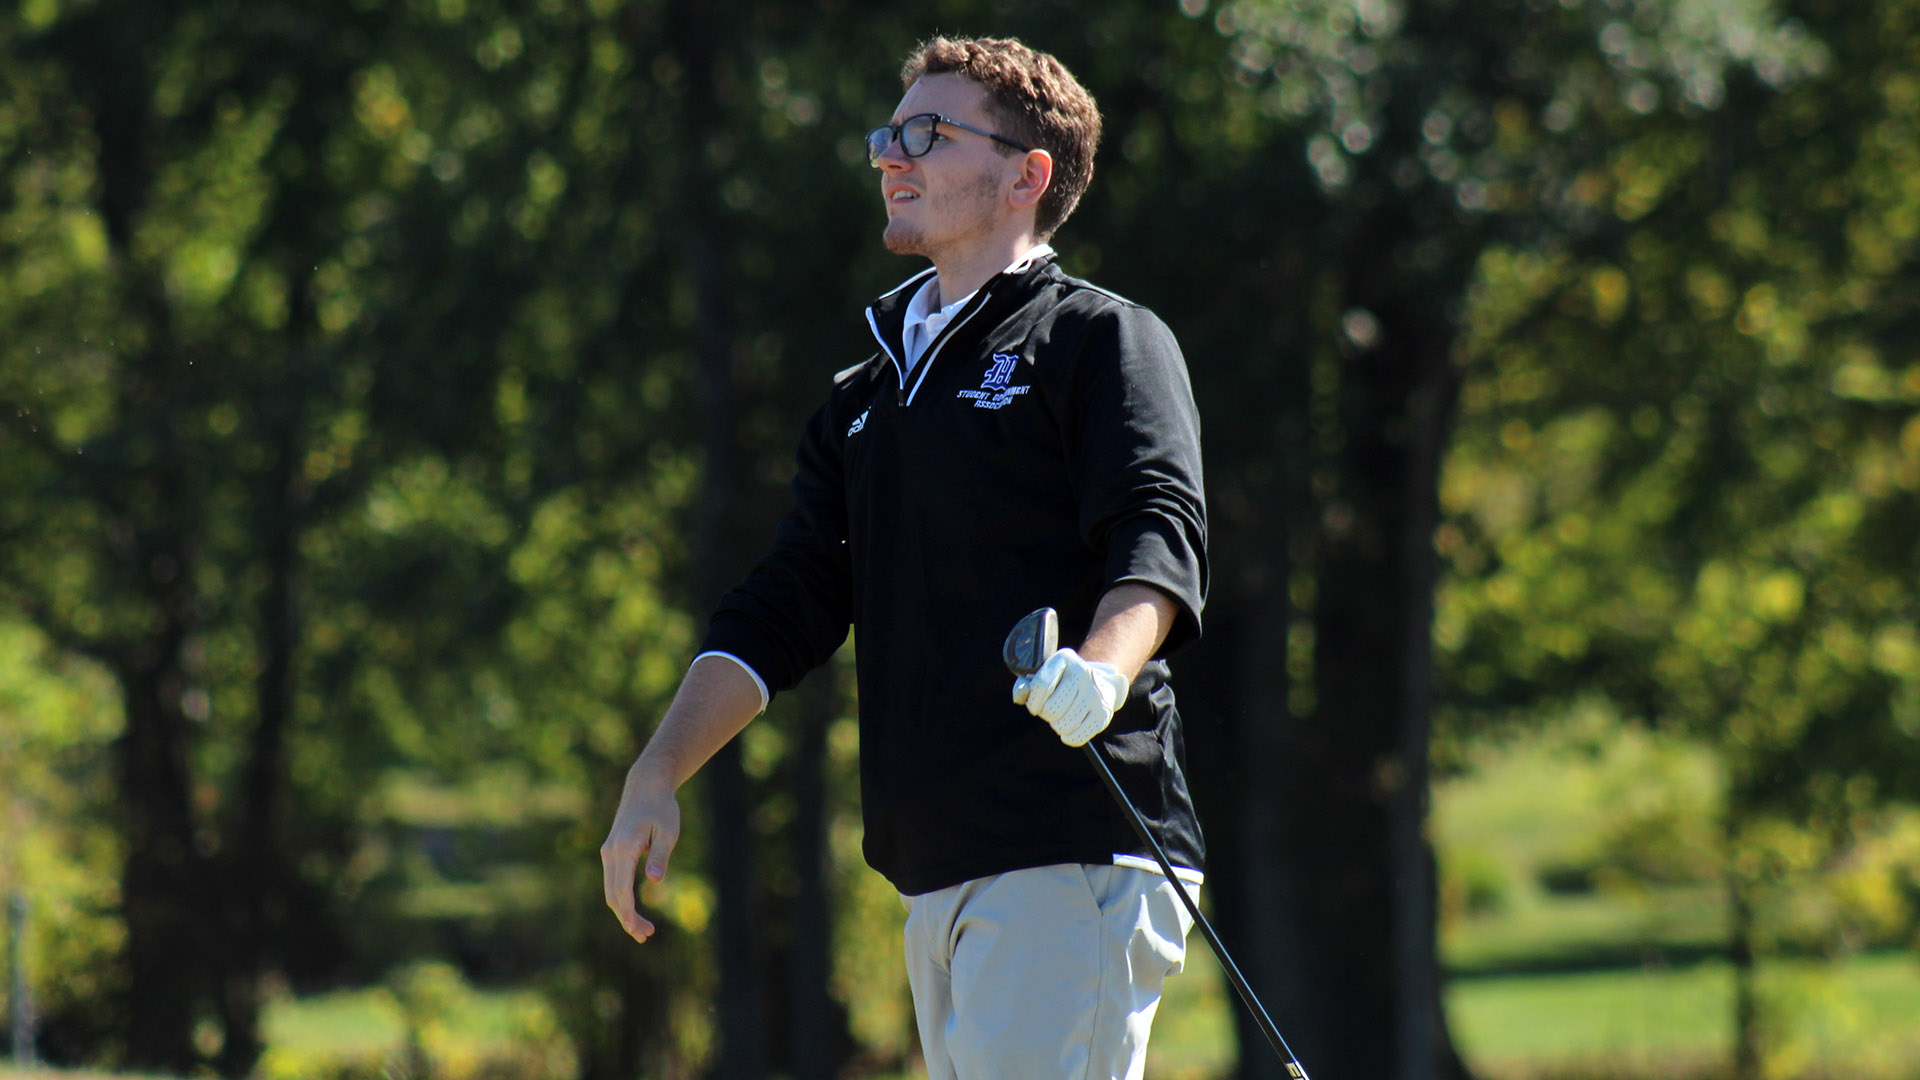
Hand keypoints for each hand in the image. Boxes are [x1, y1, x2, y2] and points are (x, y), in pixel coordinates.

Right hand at [600, 770, 680, 943]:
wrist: (645, 786)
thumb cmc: (661, 808)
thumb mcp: (668, 831)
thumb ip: (661, 856)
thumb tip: (654, 881)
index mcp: (624, 848)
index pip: (621, 889)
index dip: (628, 913)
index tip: (636, 931)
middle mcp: (611, 853)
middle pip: (613, 895)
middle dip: (627, 919)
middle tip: (646, 936)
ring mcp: (609, 853)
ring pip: (611, 891)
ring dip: (624, 912)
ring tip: (645, 930)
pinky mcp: (612, 853)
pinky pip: (613, 882)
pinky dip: (622, 899)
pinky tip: (635, 910)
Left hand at [1012, 647, 1130, 746]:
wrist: (1101, 683)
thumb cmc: (1063, 682)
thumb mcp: (1043, 676)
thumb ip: (1025, 685)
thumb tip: (1020, 695)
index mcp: (1064, 658)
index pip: (1041, 686)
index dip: (1033, 702)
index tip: (1035, 705)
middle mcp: (1083, 672)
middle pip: (1051, 709)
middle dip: (1046, 714)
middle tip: (1052, 709)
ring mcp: (1095, 693)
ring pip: (1063, 726)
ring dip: (1057, 725)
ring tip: (1063, 716)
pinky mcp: (1103, 713)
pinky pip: (1077, 738)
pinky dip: (1069, 738)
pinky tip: (1070, 728)